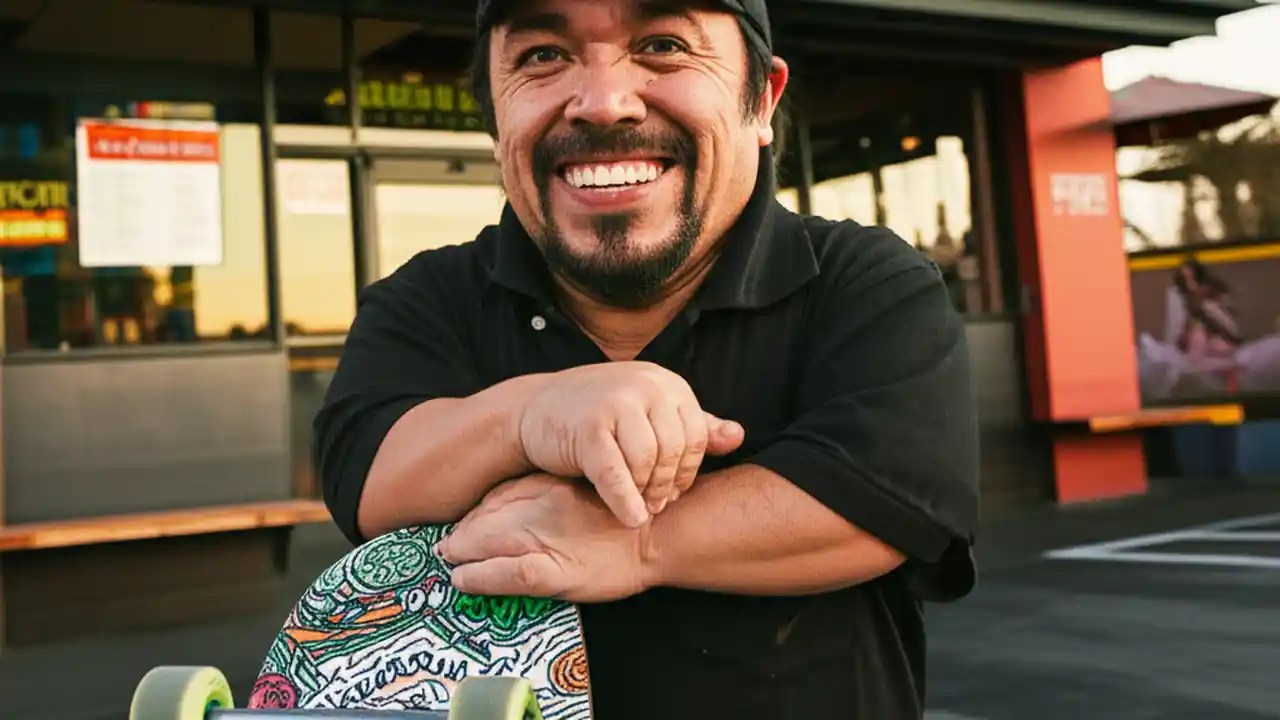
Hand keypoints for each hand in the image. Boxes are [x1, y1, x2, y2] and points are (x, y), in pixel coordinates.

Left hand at [436, 474, 656, 602]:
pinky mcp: (554, 570)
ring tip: (451, 565)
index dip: (475, 514)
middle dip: (460, 535)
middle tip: (446, 548)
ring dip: (461, 554)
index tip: (464, 528)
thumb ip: (548, 491)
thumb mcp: (582, 489)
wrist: (660, 535)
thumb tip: (507, 506)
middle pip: (485, 518)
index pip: (498, 496)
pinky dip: (479, 577)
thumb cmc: (623, 516)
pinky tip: (463, 581)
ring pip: (487, 542)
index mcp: (549, 484)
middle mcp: (541, 506)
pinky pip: (506, 573)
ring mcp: (546, 537)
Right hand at [517, 362, 743, 527]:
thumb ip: (693, 424)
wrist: (535, 409)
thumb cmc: (598, 415)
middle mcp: (645, 386)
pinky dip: (626, 501)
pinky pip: (617, 473)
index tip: (675, 491)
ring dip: (647, 493)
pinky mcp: (589, 428)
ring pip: (649, 462)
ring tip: (641, 508)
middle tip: (658, 505)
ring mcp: (615, 404)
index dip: (689, 470)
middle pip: (675, 450)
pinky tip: (631, 519)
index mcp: (665, 383)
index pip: (697, 435)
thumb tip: (738, 436)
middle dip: (669, 484)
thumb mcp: (649, 412)